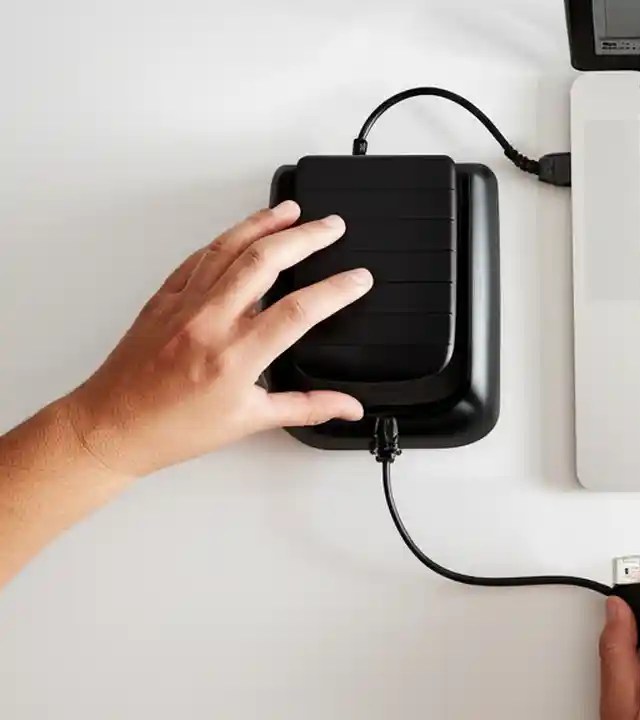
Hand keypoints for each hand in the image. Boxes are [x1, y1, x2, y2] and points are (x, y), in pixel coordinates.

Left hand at [57, 201, 370, 479]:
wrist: (112, 427)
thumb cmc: (173, 429)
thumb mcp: (249, 422)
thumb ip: (306, 407)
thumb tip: (348, 407)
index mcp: (236, 356)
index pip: (299, 310)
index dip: (336, 290)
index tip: (359, 278)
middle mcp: (210, 322)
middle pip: (265, 261)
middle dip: (305, 237)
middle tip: (332, 226)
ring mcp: (183, 305)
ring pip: (229, 248)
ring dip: (264, 224)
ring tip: (292, 212)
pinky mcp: (163, 298)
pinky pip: (198, 258)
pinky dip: (225, 240)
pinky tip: (242, 233)